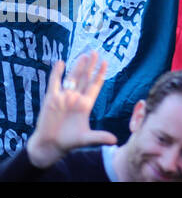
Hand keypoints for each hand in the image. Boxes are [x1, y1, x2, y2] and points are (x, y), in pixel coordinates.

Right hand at [25, 54, 118, 168]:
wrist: (50, 145)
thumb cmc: (69, 142)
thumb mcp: (86, 139)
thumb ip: (99, 137)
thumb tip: (115, 141)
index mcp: (86, 104)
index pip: (95, 85)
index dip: (100, 74)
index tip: (106, 62)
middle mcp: (76, 98)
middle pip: (85, 78)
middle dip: (90, 65)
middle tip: (96, 52)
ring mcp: (63, 97)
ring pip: (72, 78)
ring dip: (77, 66)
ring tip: (84, 54)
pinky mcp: (51, 99)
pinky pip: (54, 83)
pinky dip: (57, 73)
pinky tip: (60, 63)